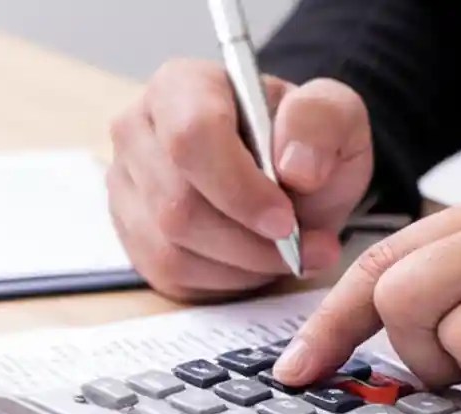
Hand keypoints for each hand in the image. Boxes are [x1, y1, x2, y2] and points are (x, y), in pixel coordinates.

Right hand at [106, 60, 373, 300]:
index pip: (191, 136)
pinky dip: (222, 279)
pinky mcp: (131, 234)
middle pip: (177, 204)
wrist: (286, 178)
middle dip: (248, 241)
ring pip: (171, 248)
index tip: (284, 220)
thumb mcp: (335, 116)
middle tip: (302, 247)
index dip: (238, 188)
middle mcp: (137, 132)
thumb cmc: (301, 143)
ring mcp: (126, 187)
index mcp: (180, 86)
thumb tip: (297, 167)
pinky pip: (169, 274)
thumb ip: (323, 123)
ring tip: (285, 253)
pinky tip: (252, 261)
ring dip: (240, 265)